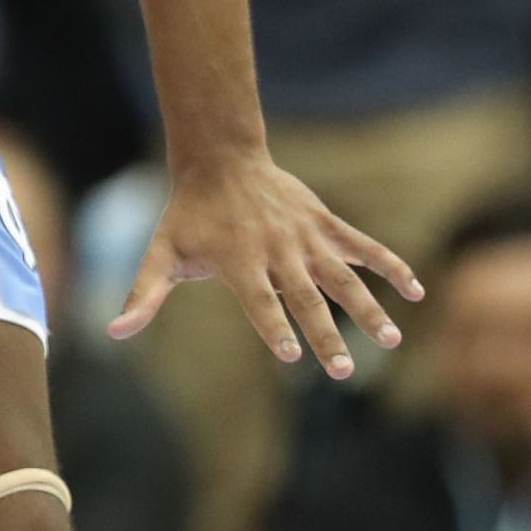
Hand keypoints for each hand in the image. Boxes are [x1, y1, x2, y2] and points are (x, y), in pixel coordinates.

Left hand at [109, 149, 419, 378]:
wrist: (220, 160)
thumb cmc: (188, 215)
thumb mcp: (159, 253)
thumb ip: (142, 295)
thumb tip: (113, 331)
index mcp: (239, 262)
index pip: (258, 301)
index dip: (271, 325)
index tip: (288, 354)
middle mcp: (276, 251)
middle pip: (304, 297)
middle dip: (324, 333)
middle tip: (342, 370)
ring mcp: (305, 236)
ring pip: (342, 276)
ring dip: (368, 308)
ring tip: (391, 340)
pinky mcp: (325, 224)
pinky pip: (364, 245)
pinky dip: (391, 265)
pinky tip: (417, 290)